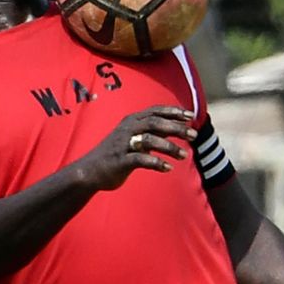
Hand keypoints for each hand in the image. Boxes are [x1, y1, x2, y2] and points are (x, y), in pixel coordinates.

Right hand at [72, 105, 195, 190]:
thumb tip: (177, 128)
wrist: (89, 172)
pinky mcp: (120, 161)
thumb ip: (153, 132)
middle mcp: (127, 129)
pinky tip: (168, 168)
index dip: (174, 112)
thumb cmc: (116, 154)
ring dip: (170, 147)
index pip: (156, 111)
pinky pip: (141, 159)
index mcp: (131, 121)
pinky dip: (156, 163)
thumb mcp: (134, 138)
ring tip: (184, 156)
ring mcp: (123, 144)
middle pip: (155, 123)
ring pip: (150, 140)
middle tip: (193, 135)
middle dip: (176, 128)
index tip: (190, 116)